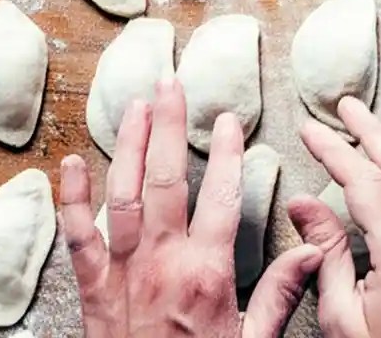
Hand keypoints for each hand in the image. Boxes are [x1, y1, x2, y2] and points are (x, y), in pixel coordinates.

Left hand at [59, 79, 323, 336]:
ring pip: (124, 194)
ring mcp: (124, 271)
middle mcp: (163, 262)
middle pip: (169, 180)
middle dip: (171, 127)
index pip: (221, 197)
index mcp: (208, 274)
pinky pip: (77, 236)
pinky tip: (68, 164)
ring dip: (130, 146)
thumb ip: (280, 294)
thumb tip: (312, 250)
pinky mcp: (92, 288)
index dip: (226, 154)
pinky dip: (70, 199)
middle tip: (171, 85)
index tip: (227, 119)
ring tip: (136, 106)